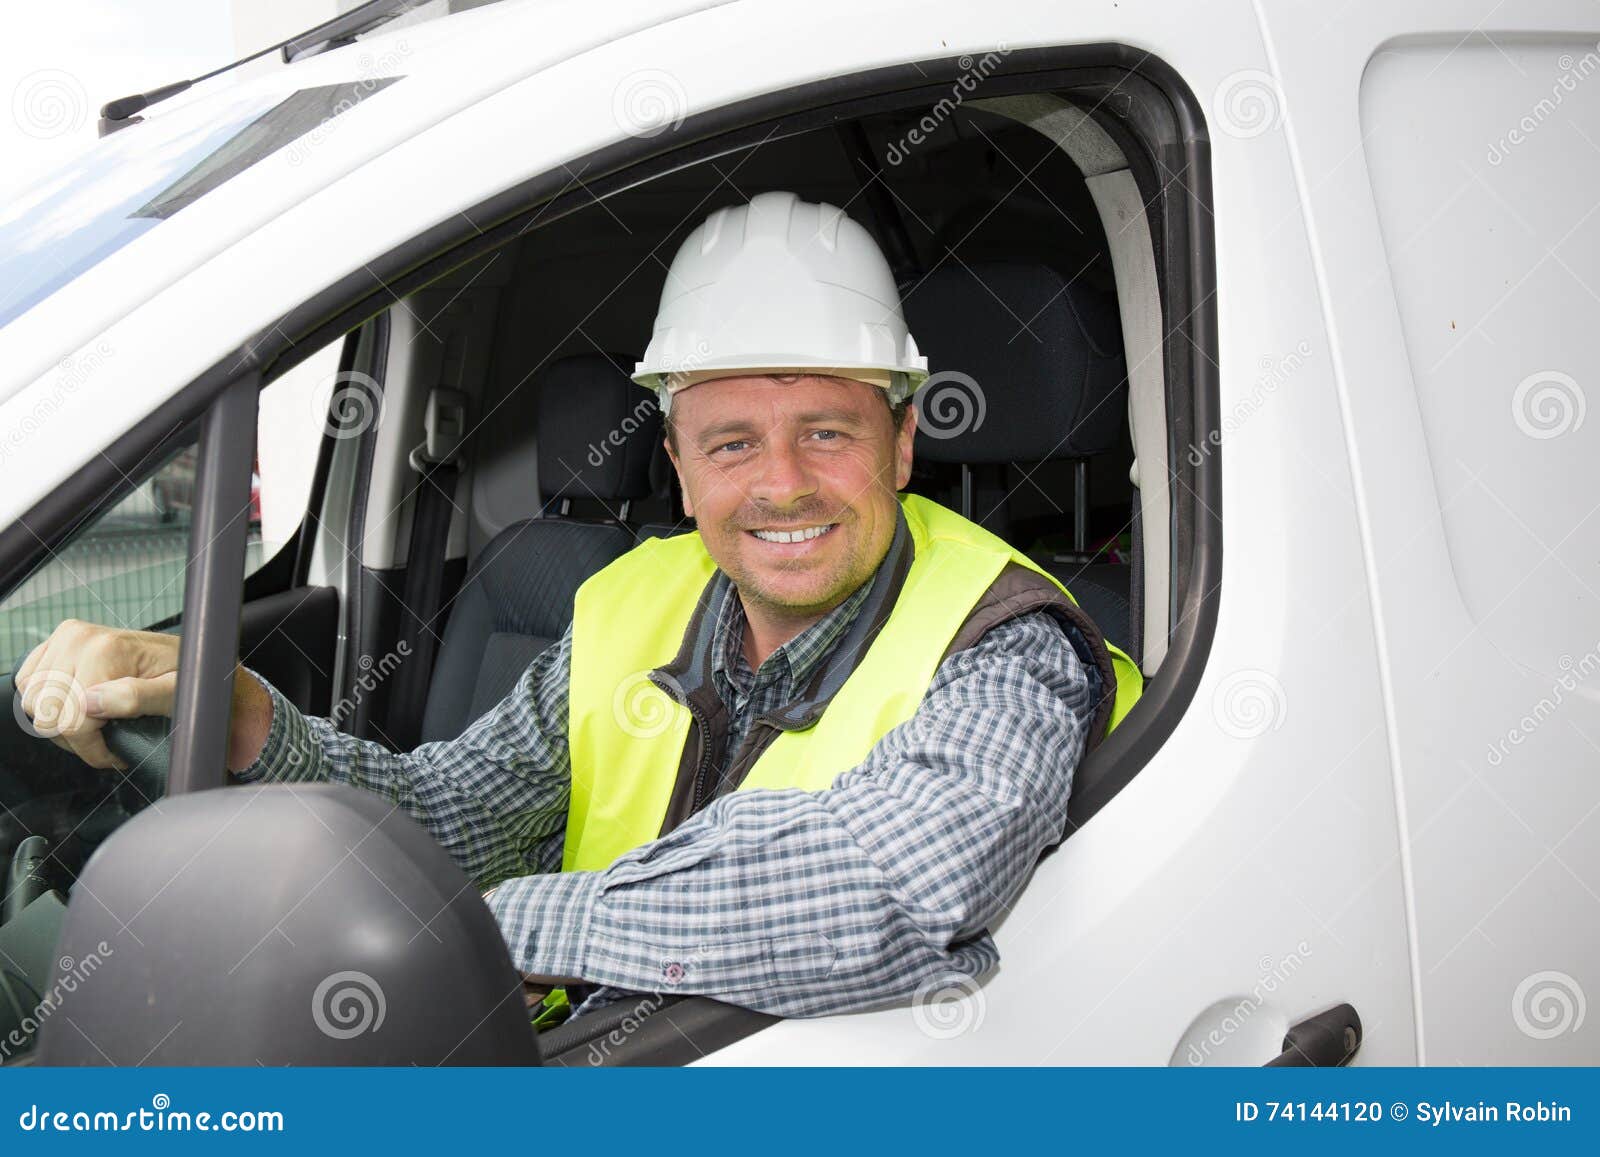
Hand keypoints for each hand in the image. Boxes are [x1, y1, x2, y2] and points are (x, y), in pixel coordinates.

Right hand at [15, 620, 179, 770]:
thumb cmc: (184, 675)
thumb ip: (135, 698)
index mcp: (106, 651)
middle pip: (46, 716)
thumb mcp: (174, 694)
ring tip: (95, 722)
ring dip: (59, 720)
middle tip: (106, 737)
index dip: (93, 749)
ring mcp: (66, 638)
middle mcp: (79, 639)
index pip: (71, 722)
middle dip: (76, 737)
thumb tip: (89, 703)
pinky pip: (27, 683)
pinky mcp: (58, 642)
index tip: (116, 754)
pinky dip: (46, 701)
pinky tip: (77, 704)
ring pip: (32, 703)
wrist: (184, 652)